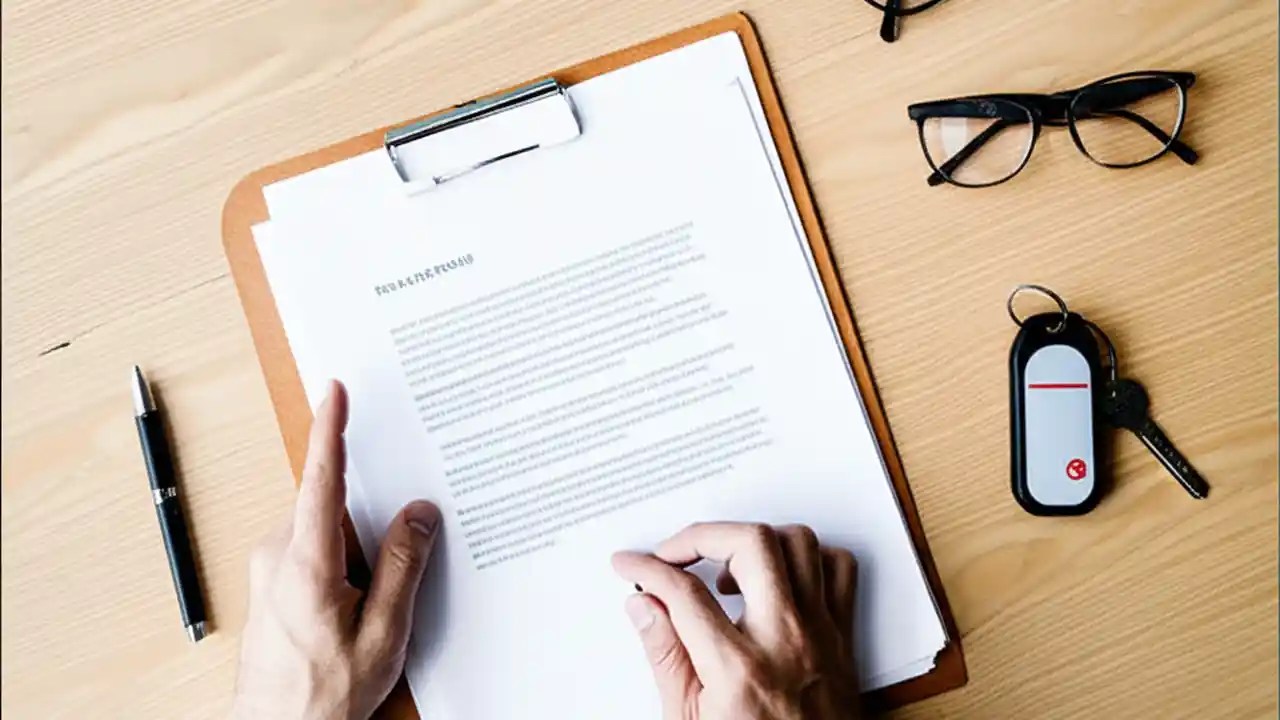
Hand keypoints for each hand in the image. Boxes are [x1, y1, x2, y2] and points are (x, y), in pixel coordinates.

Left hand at [233, 381, 441, 719]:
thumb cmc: (324, 693)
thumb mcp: (382, 634)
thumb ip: (403, 567)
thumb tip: (420, 514)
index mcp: (306, 563)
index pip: (321, 481)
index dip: (330, 430)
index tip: (336, 391)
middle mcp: (278, 556)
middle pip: (334, 507)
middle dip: (371, 524)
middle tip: (394, 566)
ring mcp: (269, 567)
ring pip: (326, 531)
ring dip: (357, 552)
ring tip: (369, 609)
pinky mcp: (270, 581)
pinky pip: (313, 548)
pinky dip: (342, 563)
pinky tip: (354, 608)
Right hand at [613, 522, 861, 719]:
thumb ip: (666, 656)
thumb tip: (645, 605)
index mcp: (739, 670)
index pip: (684, 592)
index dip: (649, 568)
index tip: (632, 563)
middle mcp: (786, 642)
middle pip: (750, 544)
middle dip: (703, 535)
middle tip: (677, 553)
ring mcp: (820, 635)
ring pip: (800, 544)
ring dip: (756, 542)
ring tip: (727, 567)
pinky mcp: (843, 637)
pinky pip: (839, 569)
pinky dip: (809, 559)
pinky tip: (780, 575)